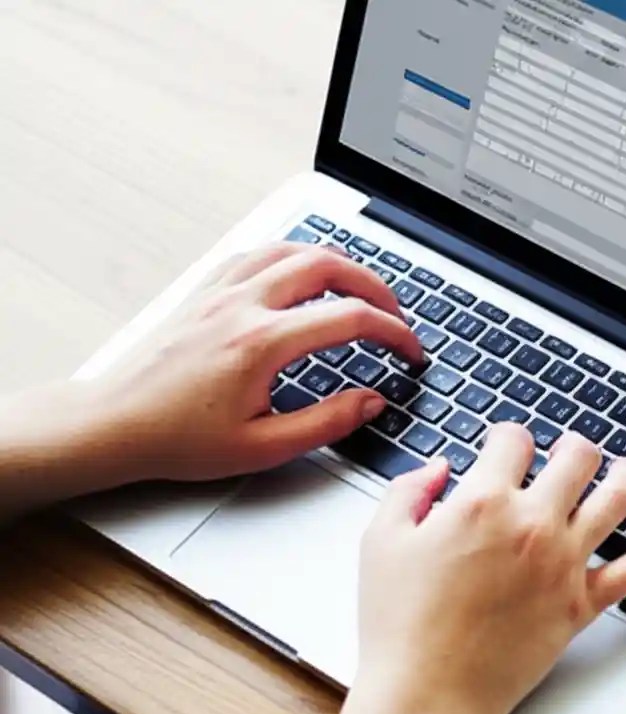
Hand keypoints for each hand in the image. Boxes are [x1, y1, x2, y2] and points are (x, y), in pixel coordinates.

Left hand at [78, 242, 421, 484]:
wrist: (110, 425)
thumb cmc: (175, 440)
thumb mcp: (262, 448)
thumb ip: (327, 422)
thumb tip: (371, 402)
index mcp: (261, 343)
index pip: (351, 319)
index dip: (395, 333)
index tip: (410, 351)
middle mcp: (242, 305)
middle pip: (328, 265)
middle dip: (375, 285)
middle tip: (396, 312)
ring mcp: (220, 291)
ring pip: (293, 249)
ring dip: (337, 263)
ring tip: (360, 288)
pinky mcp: (203, 291)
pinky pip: (258, 252)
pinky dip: (293, 256)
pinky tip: (303, 274)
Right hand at [342, 425, 625, 713]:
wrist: (428, 691)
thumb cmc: (401, 624)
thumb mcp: (381, 540)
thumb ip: (409, 490)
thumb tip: (437, 469)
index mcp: (484, 502)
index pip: (514, 439)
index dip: (509, 434)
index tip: (506, 443)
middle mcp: (533, 525)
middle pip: (576, 457)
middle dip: (572, 445)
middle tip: (568, 450)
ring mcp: (563, 563)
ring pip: (616, 498)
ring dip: (623, 475)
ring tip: (622, 469)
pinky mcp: (581, 604)